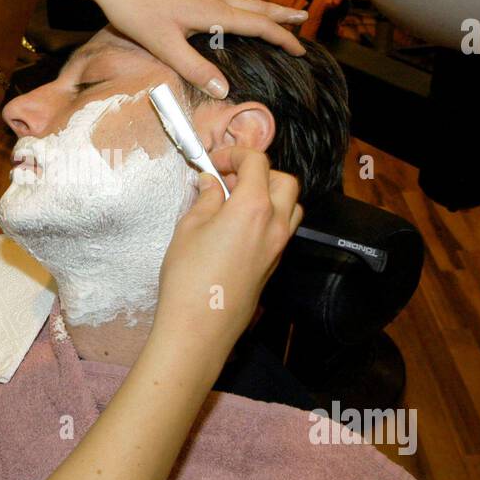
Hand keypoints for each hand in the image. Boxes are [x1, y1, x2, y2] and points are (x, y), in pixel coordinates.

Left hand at [60, 0, 306, 98]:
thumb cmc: (134, 8)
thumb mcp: (164, 44)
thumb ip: (194, 68)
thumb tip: (224, 90)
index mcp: (211, 12)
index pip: (258, 26)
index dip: (281, 38)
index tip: (301, 49)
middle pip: (255, 7)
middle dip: (280, 16)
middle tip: (302, 21)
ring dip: (261, 6)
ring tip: (275, 12)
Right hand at [154, 146, 302, 356]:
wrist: (200, 326)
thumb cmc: (189, 278)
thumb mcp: (189, 228)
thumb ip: (206, 199)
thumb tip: (211, 184)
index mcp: (253, 207)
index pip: (257, 162)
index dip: (235, 153)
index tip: (214, 161)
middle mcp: (274, 224)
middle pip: (283, 181)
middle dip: (258, 172)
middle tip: (228, 178)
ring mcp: (278, 246)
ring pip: (290, 206)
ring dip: (269, 195)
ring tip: (237, 201)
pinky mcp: (274, 265)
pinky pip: (282, 229)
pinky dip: (267, 217)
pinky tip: (237, 226)